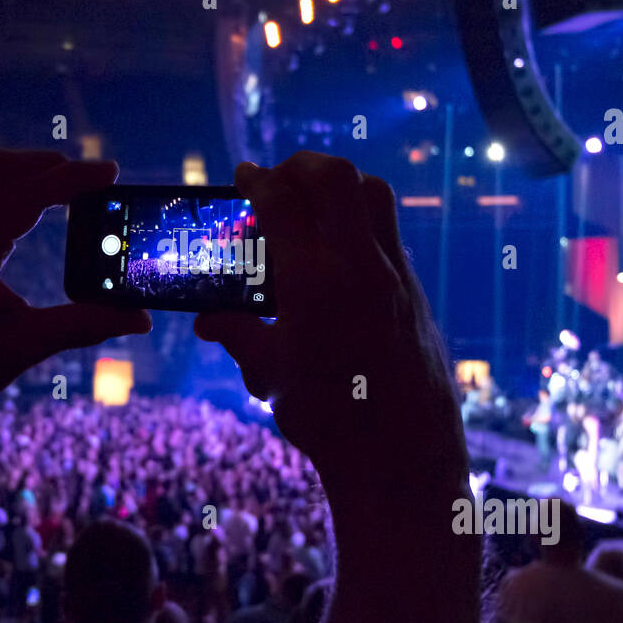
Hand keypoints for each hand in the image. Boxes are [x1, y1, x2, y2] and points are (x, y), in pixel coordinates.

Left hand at [0, 150, 149, 440]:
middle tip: (95, 180)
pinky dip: (15, 191)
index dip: (74, 179)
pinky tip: (38, 213)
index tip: (111, 172)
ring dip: (31, 174)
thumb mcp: (25, 347)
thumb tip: (138, 320)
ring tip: (72, 190)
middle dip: (51, 166)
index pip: (29, 193)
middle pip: (3, 168)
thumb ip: (84, 327)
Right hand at [194, 152, 465, 499]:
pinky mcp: (415, 291)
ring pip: (373, 194)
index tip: (243, 175)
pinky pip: (387, 234)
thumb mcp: (269, 374)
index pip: (281, 201)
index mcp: (313, 281)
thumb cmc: (330, 419)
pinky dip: (359, 224)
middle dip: (301, 166)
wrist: (403, 456)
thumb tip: (208, 320)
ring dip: (339, 186)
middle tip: (278, 180)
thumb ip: (238, 334)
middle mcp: (359, 265)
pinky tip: (338, 256)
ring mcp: (394, 274)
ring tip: (312, 206)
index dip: (256, 180)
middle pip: (335, 177)